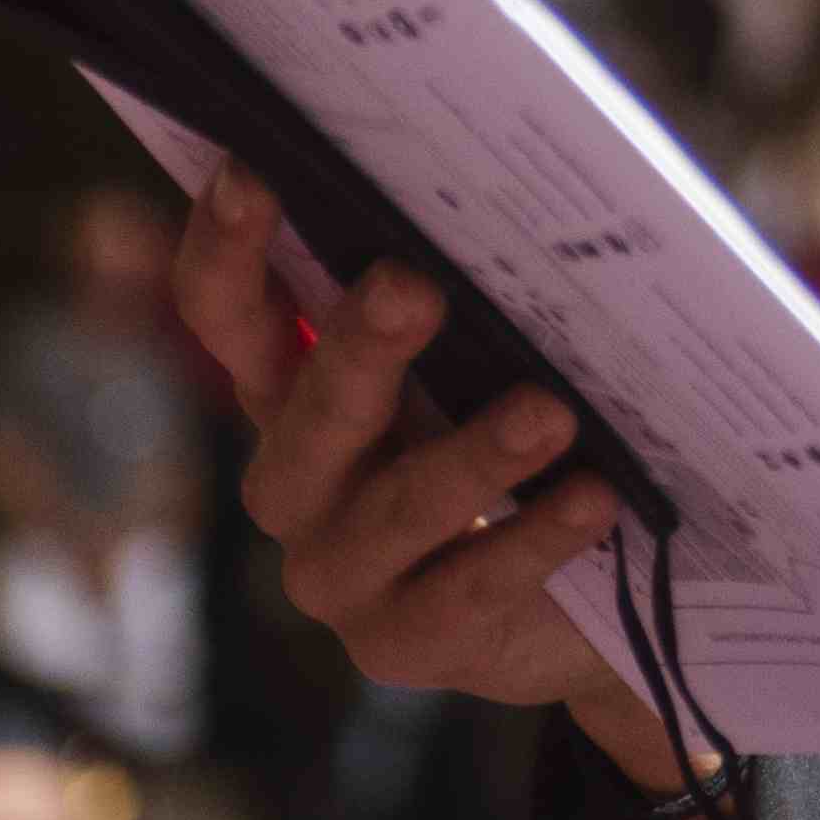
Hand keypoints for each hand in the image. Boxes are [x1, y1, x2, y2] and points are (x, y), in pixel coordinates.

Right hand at [167, 164, 680, 788]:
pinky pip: (469, 586)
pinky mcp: (405, 643)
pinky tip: (594, 499)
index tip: (251, 176)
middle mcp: (298, 484)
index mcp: (295, 392)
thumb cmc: (521, 439)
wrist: (575, 604)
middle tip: (410, 287)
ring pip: (395, 509)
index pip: (230, 318)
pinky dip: (535, 537)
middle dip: (360, 348)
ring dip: (473, 456)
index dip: (225, 252)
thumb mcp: (486, 362)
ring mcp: (342, 574)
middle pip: (309, 413)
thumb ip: (473, 298)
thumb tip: (522, 199)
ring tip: (548, 411)